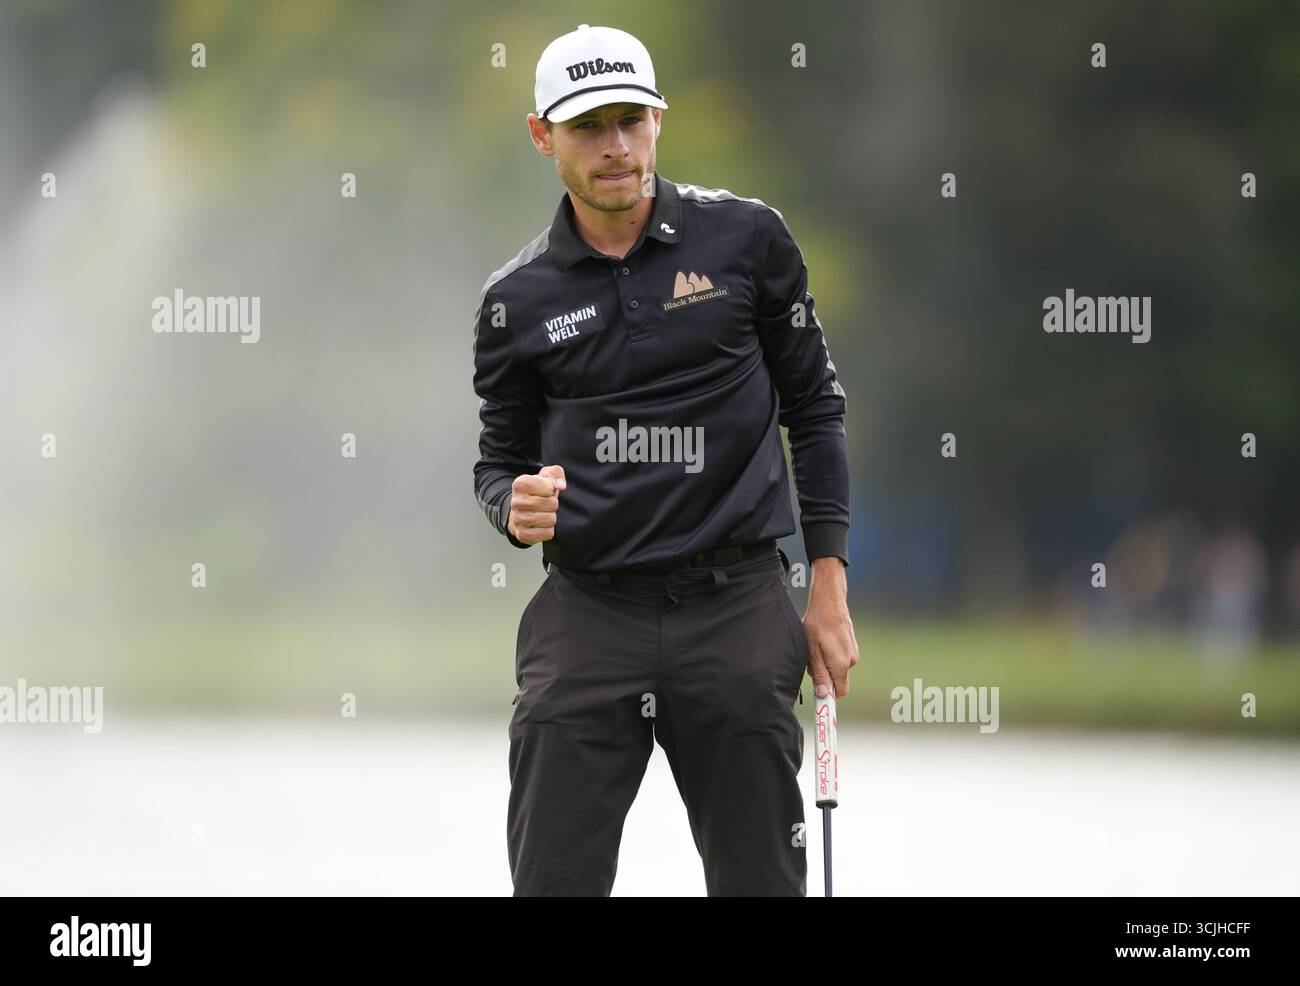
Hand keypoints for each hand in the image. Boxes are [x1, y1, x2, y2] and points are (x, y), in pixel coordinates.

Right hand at [508, 464, 566, 543]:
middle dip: (553, 504)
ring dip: (552, 517)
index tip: (545, 491)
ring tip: (544, 514)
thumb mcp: (548, 476)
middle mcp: (516, 502)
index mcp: (520, 484)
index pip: (549, 488)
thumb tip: (561, 486)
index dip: (552, 489)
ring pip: (550, 519)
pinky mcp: (522, 534)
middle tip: (546, 504)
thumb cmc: (539, 491)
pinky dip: (549, 530)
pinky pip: (547, 534)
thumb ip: (556, 475)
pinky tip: (543, 525)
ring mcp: (517, 519)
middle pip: (552, 504)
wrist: (523, 510)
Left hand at [802, 557, 857, 697]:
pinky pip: (840, 657)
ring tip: (816, 646)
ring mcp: (853, 652)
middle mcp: (851, 660)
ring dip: (825, 663)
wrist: (829, 602)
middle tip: (810, 660)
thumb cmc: (817, 625)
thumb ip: (819, 674)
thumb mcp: (812, 651)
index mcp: (841, 664)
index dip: (830, 697)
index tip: (821, 702)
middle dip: (824, 676)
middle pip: (837, 679)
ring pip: (837, 667)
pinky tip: (823, 641)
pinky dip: (830, 654)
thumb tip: (824, 694)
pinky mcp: (852, 644)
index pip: (840, 692)